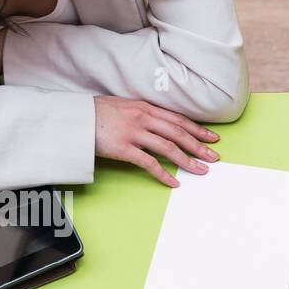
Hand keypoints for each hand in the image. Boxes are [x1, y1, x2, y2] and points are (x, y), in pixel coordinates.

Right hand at [94, 96, 220, 187]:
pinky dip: (164, 174)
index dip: (197, 129)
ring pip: (168, 147)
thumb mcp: (123, 106)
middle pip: (178, 133)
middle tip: (215, 156)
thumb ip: (142, 113)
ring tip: (202, 170)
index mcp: (145, 107)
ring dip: (188, 160)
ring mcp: (133, 132)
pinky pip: (149, 163)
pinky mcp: (123, 148)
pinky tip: (174, 182)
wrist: (74, 117)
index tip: (212, 137)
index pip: (178, 119)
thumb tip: (157, 122)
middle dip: (199, 145)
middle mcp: (143, 118)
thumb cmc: (96, 112)